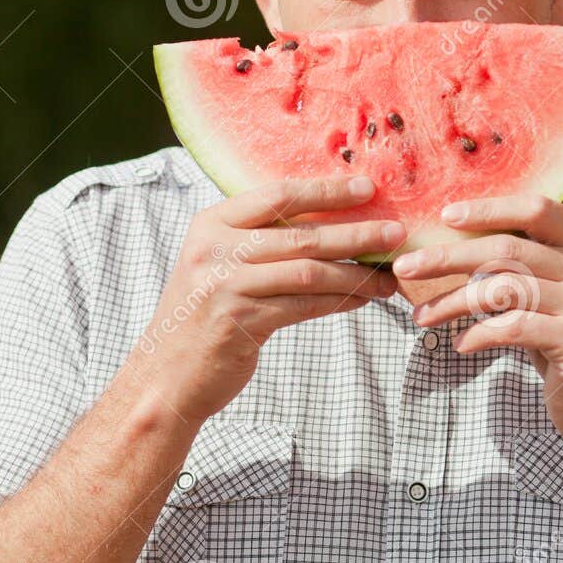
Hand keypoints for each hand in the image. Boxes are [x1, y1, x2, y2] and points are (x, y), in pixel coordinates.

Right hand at [133, 176, 403, 422]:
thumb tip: (334, 221)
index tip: (368, 188)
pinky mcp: (238, 320)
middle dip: (356, 233)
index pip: (278, 195)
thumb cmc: (205, 314)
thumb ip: (262, 240)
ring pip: (308, 271)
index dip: (326, 191)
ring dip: (355, 273)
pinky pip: (303, 306)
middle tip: (397, 231)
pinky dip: (339, 302)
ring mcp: (223, 284)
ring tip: (389, 276)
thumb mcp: (221, 263)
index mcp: (212, 222)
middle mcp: (214, 248)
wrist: (165, 375)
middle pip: (301, 235)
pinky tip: (363, 299)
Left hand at [394, 195, 562, 455]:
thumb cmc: (560, 344)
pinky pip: (514, 328)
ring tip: (422, 317)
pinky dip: (479, 334)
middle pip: (509, 249)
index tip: (445, 214)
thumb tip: (450, 247)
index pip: (537, 209)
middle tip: (407, 266)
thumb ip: (519, 270)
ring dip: (453, 302)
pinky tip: (460, 345)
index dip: (491, 209)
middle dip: (449, 256)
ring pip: (504, 289)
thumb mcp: (547, 298)